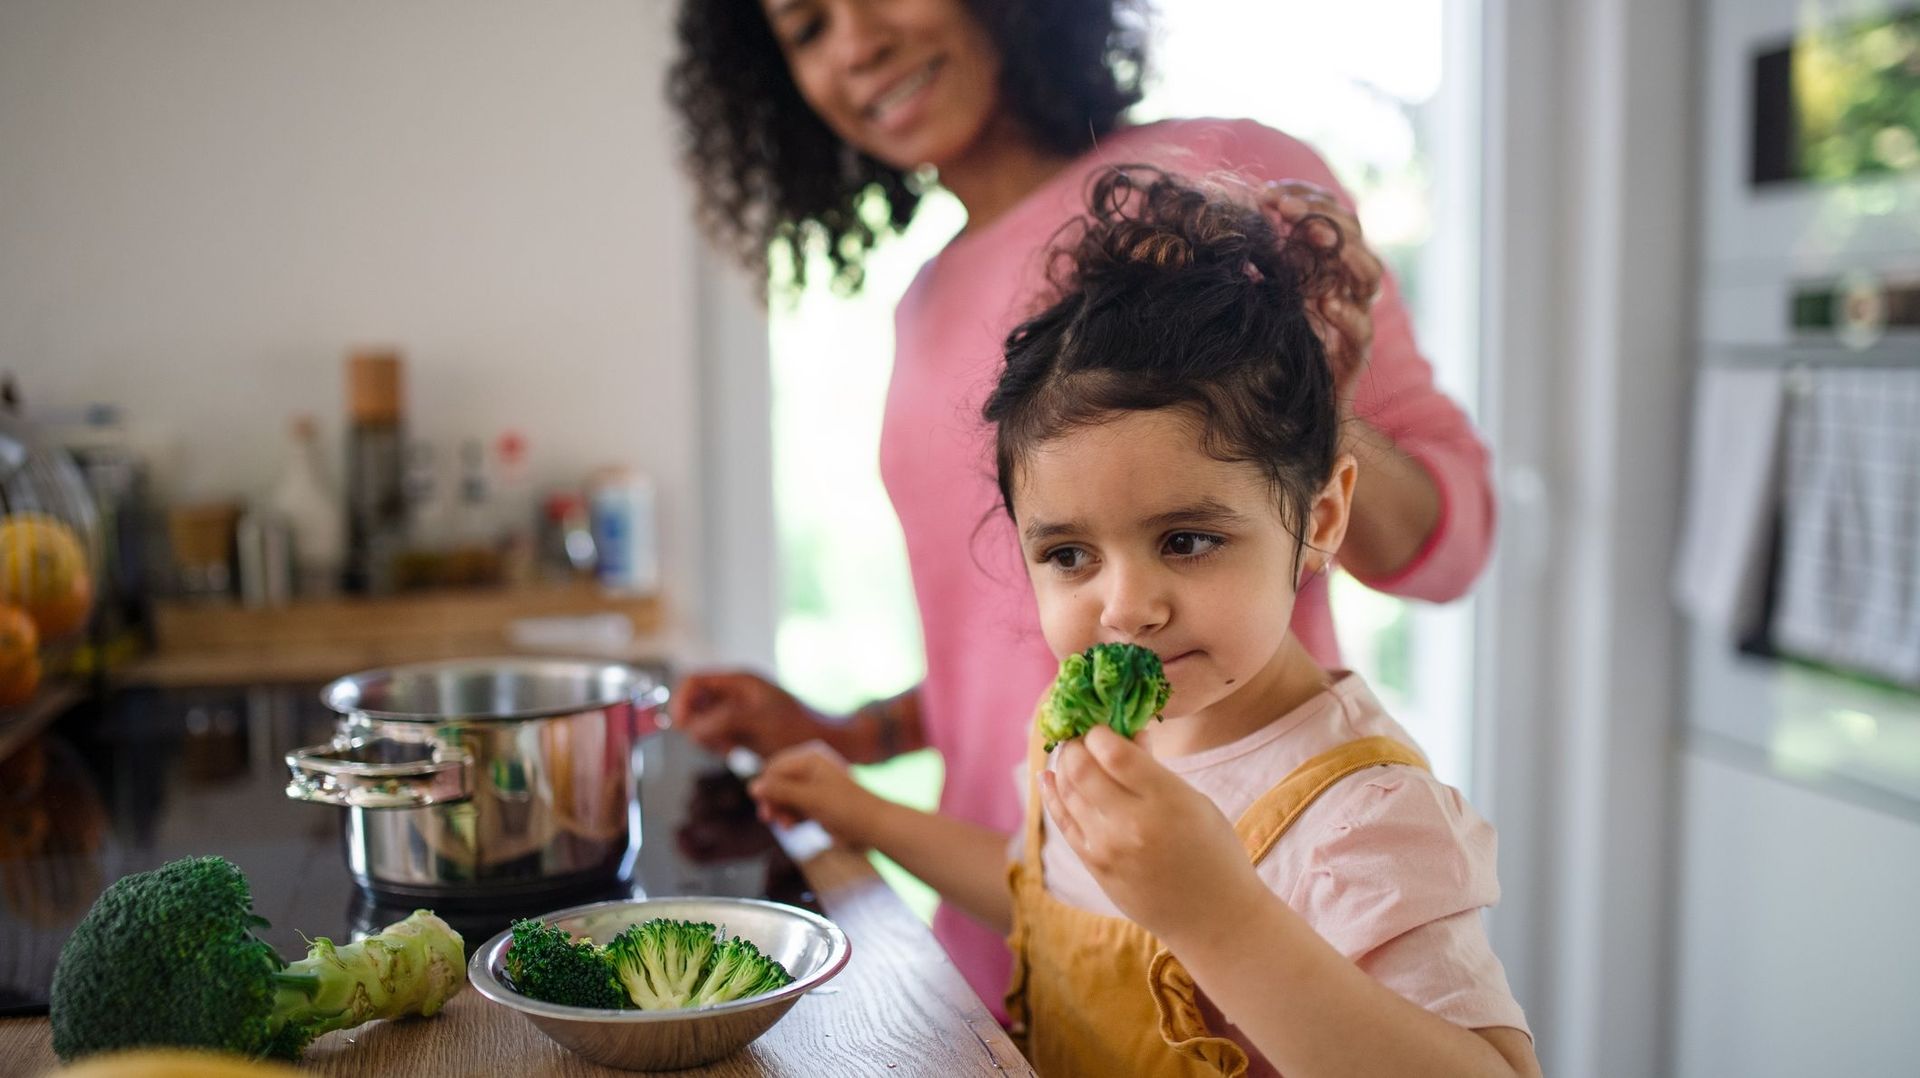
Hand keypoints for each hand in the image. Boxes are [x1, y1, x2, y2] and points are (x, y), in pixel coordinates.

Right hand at [671, 671, 834, 758]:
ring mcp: (737, 711)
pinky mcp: (741, 729)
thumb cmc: (797, 728)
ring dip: (707, 737)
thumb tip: (690, 728)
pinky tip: (734, 751)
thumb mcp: (758, 721)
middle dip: (696, 724)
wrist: (826, 742)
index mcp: (739, 680)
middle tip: (717, 742)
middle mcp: (735, 692)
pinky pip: (715, 735)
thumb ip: (722, 720)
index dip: (681, 701)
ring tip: (730, 747)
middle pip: (693, 703)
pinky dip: (717, 744)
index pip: (693, 681)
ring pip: (702, 721)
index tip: (681, 726)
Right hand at [747, 741, 885, 846]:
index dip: (767, 788)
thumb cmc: (847, 808)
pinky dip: (791, 816)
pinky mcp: (816, 801)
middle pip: (777, 781)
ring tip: (786, 826)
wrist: (874, 826)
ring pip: (784, 795)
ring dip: (781, 811)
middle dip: (773, 801)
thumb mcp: (810, 798)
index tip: (766, 810)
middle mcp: (810, 767)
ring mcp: (813, 784)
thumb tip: (751, 786)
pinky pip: (794, 805)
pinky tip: (793, 826)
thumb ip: (781, 791)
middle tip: (770, 819)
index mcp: (811, 757)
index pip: (775, 767)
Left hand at [1040, 726, 1265, 944]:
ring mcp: (1106, 848)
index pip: (1114, 752)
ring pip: (1067, 791)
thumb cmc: (1214, 854)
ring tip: (1072, 752)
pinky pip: (1063, 821)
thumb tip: (1126, 733)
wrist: (1212, 919)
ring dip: (1064, 765)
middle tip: (1083, 736)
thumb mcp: (1195, 802)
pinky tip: (1049, 775)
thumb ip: (1155, 769)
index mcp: (1166, 802)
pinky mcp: (1093, 866)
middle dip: (1078, 744)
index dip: (1101, 731)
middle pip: (1082, 768)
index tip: (1104, 726)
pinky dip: (1053, 794)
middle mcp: (1130, 824)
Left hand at [1256, 180, 1383, 403]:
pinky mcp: (1354, 356)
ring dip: (1343, 250)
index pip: (1331, 216)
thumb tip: (1243, 220)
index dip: (1307, 198)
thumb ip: (1261, 259)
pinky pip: (1362, 330)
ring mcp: (1355, 318)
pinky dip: (1346, 313)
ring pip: (1370, 275)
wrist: (1284, 409)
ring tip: (1311, 235)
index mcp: (1328, 265)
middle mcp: (1347, 286)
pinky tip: (1324, 301)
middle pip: (1354, 236)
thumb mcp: (1262, 292)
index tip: (1269, 193)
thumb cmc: (1271, 344)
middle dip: (1321, 213)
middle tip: (1284, 207)